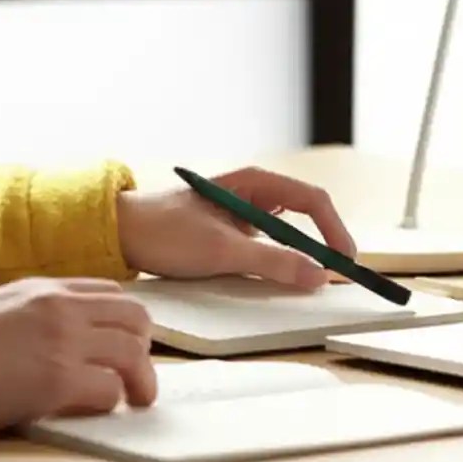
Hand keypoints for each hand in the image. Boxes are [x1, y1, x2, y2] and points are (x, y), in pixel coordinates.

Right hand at [0, 277, 155, 436]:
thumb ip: (36, 316)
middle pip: (135, 318)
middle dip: (145, 346)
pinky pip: (109, 391)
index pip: (112, 294)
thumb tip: (65, 341)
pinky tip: (96, 412)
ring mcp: (62, 342)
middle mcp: (61, 308)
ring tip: (137, 399)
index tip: (127, 343)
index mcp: (45, 288)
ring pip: (133, 352)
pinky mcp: (56, 381)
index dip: (126, 321)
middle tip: (139, 375)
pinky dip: (109, 404)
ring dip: (141, 380)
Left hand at [116, 167, 355, 289]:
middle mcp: (254, 193)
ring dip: (303, 256)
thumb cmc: (163, 231)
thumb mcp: (222, 251)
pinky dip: (282, 263)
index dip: (334, 230)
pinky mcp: (233, 235)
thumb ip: (272, 263)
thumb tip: (317, 276)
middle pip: (307, 215)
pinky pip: (270, 247)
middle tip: (337, 274)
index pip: (312, 200)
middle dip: (325, 244)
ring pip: (289, 234)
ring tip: (314, 279)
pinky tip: (282, 279)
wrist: (118, 236)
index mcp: (255, 181)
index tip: (344, 260)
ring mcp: (244, 215)